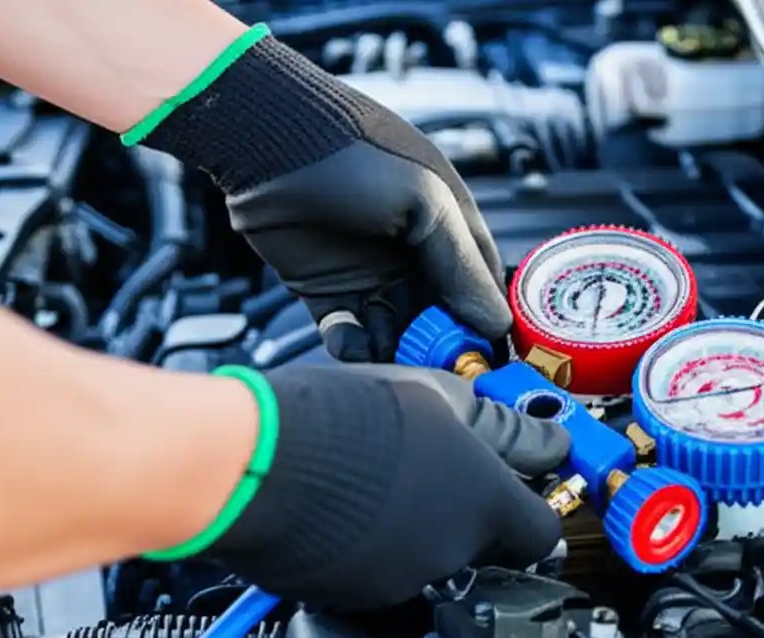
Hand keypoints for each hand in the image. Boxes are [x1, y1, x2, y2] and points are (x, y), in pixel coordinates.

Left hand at [140, 34, 509, 361]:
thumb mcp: (424, 202)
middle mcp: (411, 251)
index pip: (479, 284)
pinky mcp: (324, 289)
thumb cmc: (352, 153)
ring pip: (394, 331)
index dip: (486, 323)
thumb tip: (497, 324)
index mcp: (446, 222)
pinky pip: (347, 332)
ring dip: (397, 352)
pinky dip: (352, 346)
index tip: (488, 361)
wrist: (266, 138)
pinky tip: (352, 343)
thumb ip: (460, 264)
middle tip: (439, 373)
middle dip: (440, 346)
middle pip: (438, 316)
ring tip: (395, 363)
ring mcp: (367, 272)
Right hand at [203, 365, 569, 609]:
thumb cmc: (337, 418)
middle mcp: (450, 553)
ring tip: (374, 475)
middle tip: (431, 464)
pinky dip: (368, 543)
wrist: (253, 460)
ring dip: (412, 522)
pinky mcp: (351, 595)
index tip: (521, 482)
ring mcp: (399, 580)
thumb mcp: (435, 395)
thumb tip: (544, 437)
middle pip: (480, 541)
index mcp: (483, 505)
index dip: (530, 507)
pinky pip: (376, 569)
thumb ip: (500, 424)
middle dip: (463, 508)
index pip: (540, 533)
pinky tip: (344, 503)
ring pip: (426, 555)